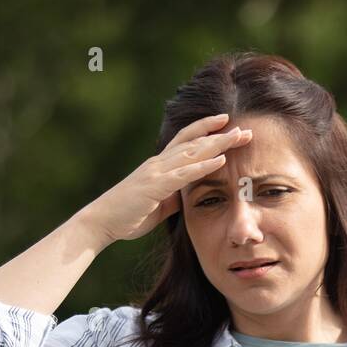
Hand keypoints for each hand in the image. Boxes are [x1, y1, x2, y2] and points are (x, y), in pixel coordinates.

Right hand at [81, 114, 253, 244]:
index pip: (187, 141)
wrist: (102, 221)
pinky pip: (183, 174)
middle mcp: (159, 163)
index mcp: (160, 166)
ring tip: (239, 136)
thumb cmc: (128, 214)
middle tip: (245, 129)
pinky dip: (203, 166)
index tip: (226, 124)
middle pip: (194, 141)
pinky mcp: (155, 186)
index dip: (206, 131)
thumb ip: (173, 197)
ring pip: (192, 151)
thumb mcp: (158, 205)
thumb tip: (187, 196)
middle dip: (220, 133)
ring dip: (218, 143)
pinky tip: (220, 160)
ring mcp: (157, 172)